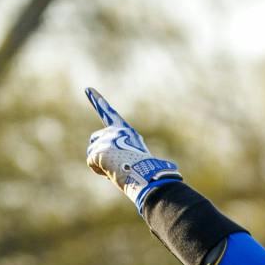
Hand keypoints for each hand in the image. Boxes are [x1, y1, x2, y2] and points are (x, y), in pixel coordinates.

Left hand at [84, 88, 181, 210]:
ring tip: (117, 169)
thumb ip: (145, 159)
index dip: (98, 101)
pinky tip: (110, 173)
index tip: (88, 89)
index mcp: (126, 132)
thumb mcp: (147, 161)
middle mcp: (113, 131)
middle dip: (100, 152)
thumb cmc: (151, 172)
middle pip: (96, 139)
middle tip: (115, 164)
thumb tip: (175, 174)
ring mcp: (104, 140)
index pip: (110, 114)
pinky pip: (91, 164)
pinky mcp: (96, 150)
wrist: (144, 175)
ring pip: (92, 153)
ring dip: (101, 163)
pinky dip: (98, 171)